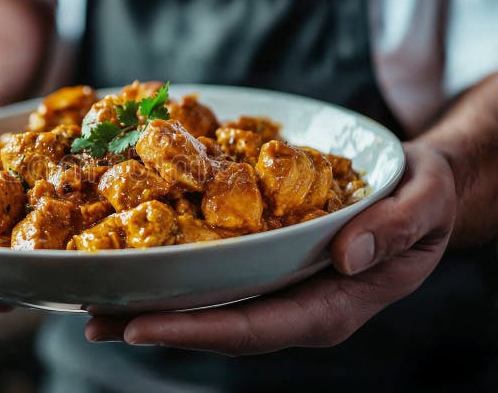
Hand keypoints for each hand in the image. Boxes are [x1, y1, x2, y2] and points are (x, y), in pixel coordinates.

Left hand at [85, 143, 455, 353]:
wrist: (415, 186)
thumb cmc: (423, 197)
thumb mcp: (423, 205)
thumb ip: (395, 229)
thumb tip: (348, 253)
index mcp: (332, 305)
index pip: (257, 328)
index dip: (199, 331)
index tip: (142, 328)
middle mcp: (295, 302)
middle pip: (218, 323)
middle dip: (157, 324)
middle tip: (96, 320)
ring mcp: (276, 285)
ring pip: (209, 302)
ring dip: (153, 303)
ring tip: (95, 299)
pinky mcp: (264, 261)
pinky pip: (216, 272)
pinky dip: (174, 270)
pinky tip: (135, 258)